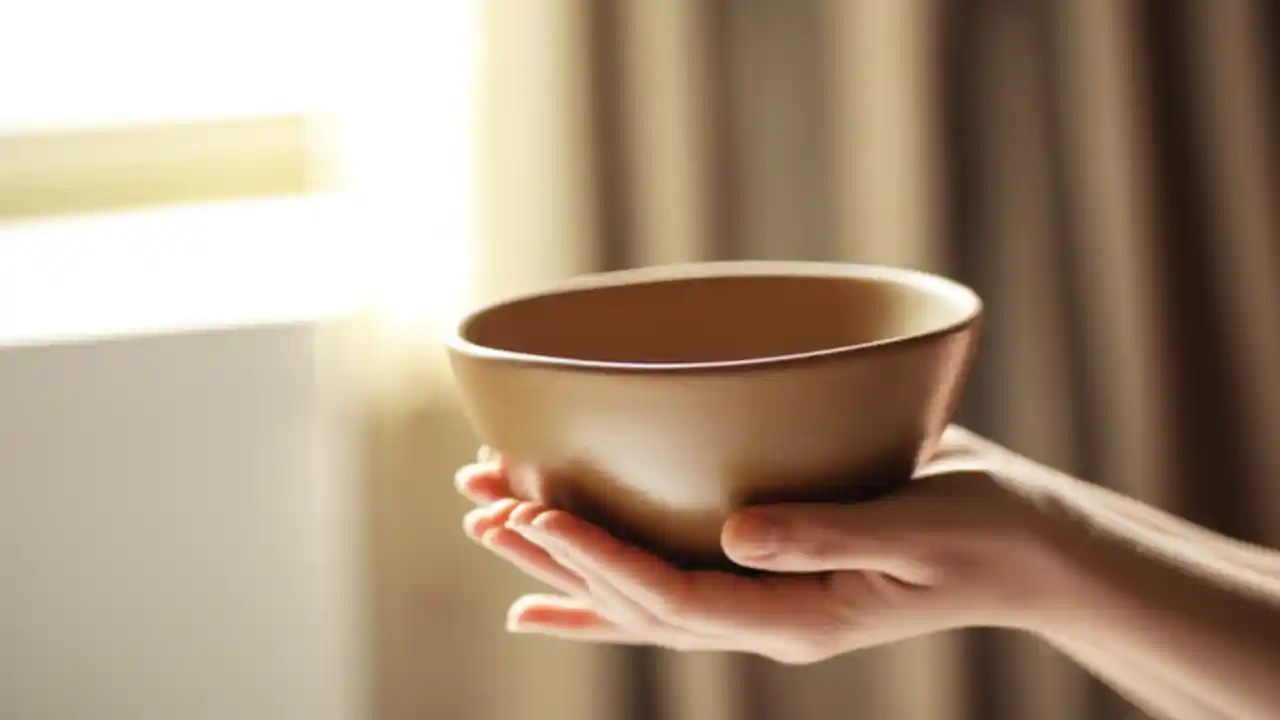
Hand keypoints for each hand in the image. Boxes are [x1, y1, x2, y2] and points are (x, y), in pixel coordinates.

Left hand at [455, 428, 1075, 663]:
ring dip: (563, 559)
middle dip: (553, 553)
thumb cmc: (985, 532)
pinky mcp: (766, 564)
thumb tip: (737, 532)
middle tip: (481, 508)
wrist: (1022, 547)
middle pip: (632, 598)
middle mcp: (762, 614)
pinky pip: (667, 582)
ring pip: (638, 589)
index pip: (669, 596)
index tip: (532, 514)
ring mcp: (760, 595)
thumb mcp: (920, 530)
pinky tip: (547, 590)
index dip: (596, 559)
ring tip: (490, 520)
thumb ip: (832, 533)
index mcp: (793, 616)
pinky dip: (603, 582)